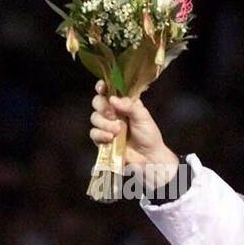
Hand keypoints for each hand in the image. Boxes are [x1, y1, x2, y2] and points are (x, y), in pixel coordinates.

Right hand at [89, 79, 179, 193]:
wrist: (149, 157)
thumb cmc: (149, 135)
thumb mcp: (143, 117)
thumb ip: (130, 106)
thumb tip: (113, 99)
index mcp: (123, 103)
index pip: (108, 91)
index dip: (102, 87)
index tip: (102, 88)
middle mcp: (112, 112)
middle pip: (97, 102)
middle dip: (103, 107)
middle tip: (113, 115)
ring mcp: (106, 126)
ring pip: (95, 118)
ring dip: (105, 123)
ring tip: (118, 130)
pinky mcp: (102, 139)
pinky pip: (93, 133)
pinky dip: (100, 134)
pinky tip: (110, 138)